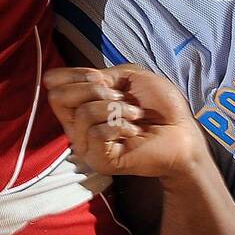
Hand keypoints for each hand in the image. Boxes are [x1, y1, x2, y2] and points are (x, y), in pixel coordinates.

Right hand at [43, 64, 207, 179]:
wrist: (181, 131)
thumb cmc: (161, 105)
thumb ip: (101, 75)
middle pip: (59, 97)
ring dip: (116, 109)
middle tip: (120, 97)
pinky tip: (134, 132)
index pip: (54, 84)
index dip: (75, 74)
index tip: (102, 77)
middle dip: (94, 89)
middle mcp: (79, 124)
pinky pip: (97, 133)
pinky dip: (120, 126)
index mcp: (83, 103)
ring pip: (82, 113)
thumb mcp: (130, 76)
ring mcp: (87, 144)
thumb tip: (83, 79)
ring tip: (134, 116)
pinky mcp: (98, 159)